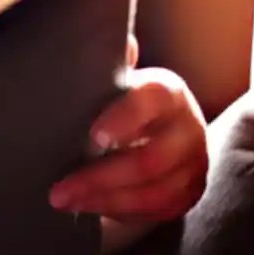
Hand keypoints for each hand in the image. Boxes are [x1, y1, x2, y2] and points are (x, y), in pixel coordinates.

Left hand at [49, 36, 207, 223]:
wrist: (155, 126)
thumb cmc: (120, 101)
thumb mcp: (113, 80)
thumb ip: (109, 64)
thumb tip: (117, 42)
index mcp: (167, 92)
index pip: (152, 101)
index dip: (125, 118)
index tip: (93, 136)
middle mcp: (189, 128)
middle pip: (151, 159)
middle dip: (100, 178)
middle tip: (59, 190)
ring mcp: (194, 163)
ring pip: (154, 192)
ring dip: (106, 200)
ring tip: (66, 202)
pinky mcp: (190, 191)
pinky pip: (158, 210)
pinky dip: (121, 212)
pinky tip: (91, 208)